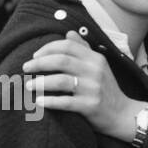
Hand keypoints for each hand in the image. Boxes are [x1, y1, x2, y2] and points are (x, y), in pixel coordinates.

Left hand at [22, 32, 137, 137]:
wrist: (122, 114)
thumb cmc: (106, 89)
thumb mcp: (99, 65)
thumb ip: (83, 49)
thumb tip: (68, 33)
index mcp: (95, 58)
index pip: (68, 45)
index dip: (48, 48)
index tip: (35, 56)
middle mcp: (95, 71)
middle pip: (61, 60)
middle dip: (39, 63)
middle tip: (25, 68)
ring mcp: (93, 88)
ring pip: (61, 81)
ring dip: (41, 82)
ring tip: (28, 85)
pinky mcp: (91, 106)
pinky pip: (66, 102)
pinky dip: (50, 101)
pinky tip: (38, 101)